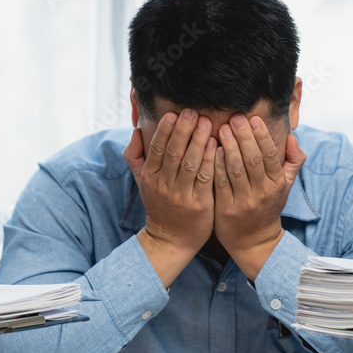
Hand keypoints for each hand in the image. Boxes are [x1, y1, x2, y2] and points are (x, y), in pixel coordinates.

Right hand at [123, 109, 216, 286]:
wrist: (169, 241)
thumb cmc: (159, 206)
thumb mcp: (141, 182)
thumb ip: (136, 156)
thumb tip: (135, 130)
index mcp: (149, 177)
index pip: (157, 148)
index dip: (165, 129)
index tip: (174, 113)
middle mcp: (163, 185)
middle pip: (173, 152)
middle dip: (184, 130)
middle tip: (193, 111)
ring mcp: (181, 195)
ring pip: (190, 163)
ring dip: (199, 141)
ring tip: (207, 123)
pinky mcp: (199, 204)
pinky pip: (205, 179)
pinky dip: (210, 161)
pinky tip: (217, 146)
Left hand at [213, 114, 304, 279]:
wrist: (254, 240)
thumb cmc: (268, 206)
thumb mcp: (286, 185)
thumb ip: (293, 160)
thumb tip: (292, 136)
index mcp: (277, 184)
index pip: (270, 155)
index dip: (261, 136)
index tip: (253, 118)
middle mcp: (262, 193)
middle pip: (253, 160)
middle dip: (243, 137)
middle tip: (234, 118)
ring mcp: (244, 202)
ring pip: (236, 170)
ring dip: (229, 147)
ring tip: (221, 129)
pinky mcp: (226, 209)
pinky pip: (221, 183)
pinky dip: (217, 166)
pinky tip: (211, 150)